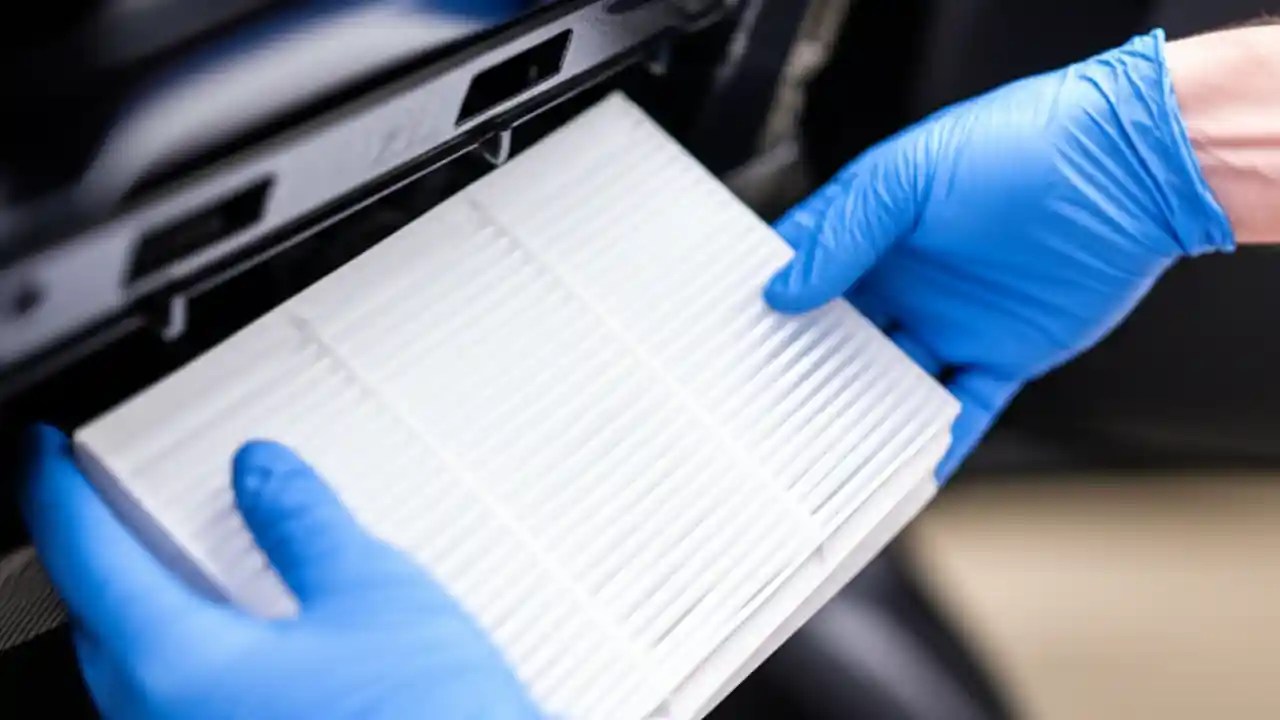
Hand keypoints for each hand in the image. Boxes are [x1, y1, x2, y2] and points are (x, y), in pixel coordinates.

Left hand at [21, 425, 539, 719]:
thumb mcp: (376, 597)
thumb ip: (304, 523)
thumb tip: (264, 473)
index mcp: (179, 666)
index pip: (84, 555)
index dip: (54, 490)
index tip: (42, 452)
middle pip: (96, 620)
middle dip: (99, 554)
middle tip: (120, 501)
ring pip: (136, 672)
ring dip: (145, 610)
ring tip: (186, 563)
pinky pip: (178, 709)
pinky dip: (189, 661)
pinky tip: (246, 642)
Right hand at [766, 29, 1234, 477]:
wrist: (1129, 171)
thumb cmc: (1023, 146)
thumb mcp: (911, 178)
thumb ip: (846, 234)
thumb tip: (784, 290)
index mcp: (876, 230)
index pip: (806, 271)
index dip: (771, 302)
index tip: (733, 340)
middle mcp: (908, 280)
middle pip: (841, 339)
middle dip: (807, 371)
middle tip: (764, 408)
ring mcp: (952, 322)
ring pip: (893, 383)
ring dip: (862, 415)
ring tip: (822, 452)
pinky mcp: (1002, 355)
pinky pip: (961, 409)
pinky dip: (936, 444)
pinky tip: (906, 472)